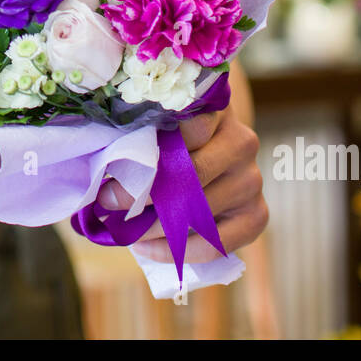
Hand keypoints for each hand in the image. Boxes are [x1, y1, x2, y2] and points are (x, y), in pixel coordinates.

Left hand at [95, 62, 267, 262]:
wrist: (217, 149)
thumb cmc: (175, 135)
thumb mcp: (161, 123)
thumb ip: (140, 136)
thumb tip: (103, 173)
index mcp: (217, 110)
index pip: (184, 130)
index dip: (144, 157)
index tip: (109, 176)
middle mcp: (242, 142)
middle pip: (192, 173)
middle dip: (144, 196)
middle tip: (108, 207)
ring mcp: (252, 180)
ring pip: (201, 211)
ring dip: (156, 227)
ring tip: (124, 230)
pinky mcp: (257, 214)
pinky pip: (216, 244)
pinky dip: (178, 251)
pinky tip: (148, 249)